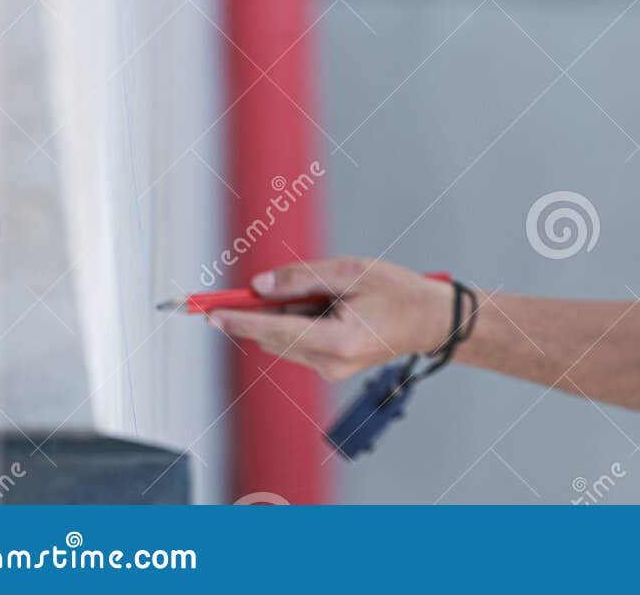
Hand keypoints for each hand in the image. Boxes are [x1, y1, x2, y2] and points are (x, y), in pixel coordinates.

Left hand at [209, 257, 456, 380]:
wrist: (430, 320)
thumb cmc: (399, 293)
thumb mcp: (352, 271)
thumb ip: (302, 278)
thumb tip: (259, 286)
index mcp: (338, 341)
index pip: (275, 330)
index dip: (239, 321)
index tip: (209, 314)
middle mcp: (329, 362)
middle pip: (274, 335)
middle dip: (259, 310)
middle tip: (249, 288)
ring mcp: (329, 368)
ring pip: (284, 338)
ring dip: (284, 313)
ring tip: (325, 292)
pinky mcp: (330, 366)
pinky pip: (298, 340)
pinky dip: (297, 320)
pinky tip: (327, 304)